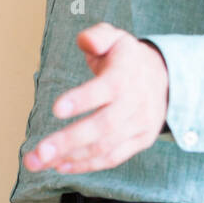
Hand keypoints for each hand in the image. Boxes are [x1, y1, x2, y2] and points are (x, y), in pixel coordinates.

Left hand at [23, 23, 167, 173]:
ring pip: (104, 146)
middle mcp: (134, 103)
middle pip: (102, 126)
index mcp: (125, 76)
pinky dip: (86, 165)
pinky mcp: (139, 141)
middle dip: (68, 141)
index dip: (81, 100)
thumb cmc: (126, 58)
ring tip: (38, 162)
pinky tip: (60, 166)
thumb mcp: (114, 38)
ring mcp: (138, 125)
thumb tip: (85, 42)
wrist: (165, 78)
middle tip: (38, 152)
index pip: (105, 89)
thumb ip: (97, 37)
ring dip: (70, 157)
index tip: (56, 109)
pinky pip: (112, 158)